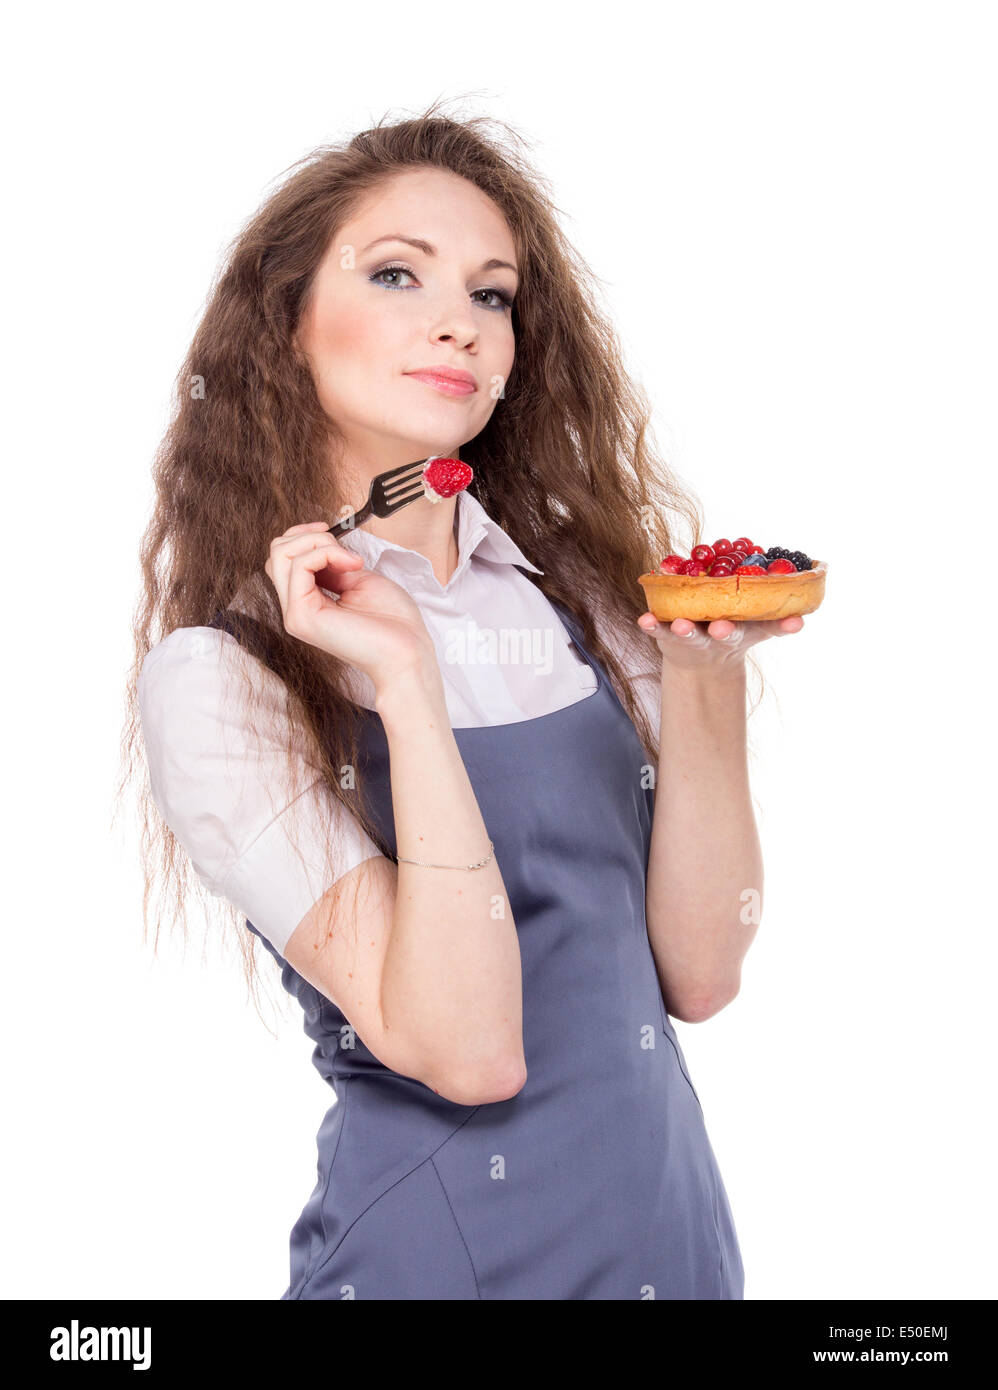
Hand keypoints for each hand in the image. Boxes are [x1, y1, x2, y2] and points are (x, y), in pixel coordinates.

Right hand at [265, 521, 436, 689]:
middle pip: (277, 553)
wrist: (407, 651)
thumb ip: (333, 565)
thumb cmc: (393, 621)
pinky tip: (351, 565)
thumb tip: (319, 549)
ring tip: (350, 559)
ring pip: (282, 555)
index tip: (329, 530)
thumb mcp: (358, 580)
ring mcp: (295, 614)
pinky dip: (326, 554)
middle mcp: (296, 609)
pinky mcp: (301, 616)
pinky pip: (300, 566)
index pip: (284, 559)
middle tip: (342, 549)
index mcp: (308, 601)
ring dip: (319, 543)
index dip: (303, 536)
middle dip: (309, 536)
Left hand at [635, 610, 803, 671]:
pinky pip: (658, 630)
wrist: (699, 661)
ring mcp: (692, 636)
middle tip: (724, 629)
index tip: (797, 623)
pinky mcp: (668, 636)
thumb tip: (801, 617)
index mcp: (743, 631)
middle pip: (725, 634)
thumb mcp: (755, 629)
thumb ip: (777, 623)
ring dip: (685, 630)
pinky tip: (643, 620)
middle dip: (725, 631)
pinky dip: (651, 626)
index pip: (767, 627)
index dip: (781, 626)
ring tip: (680, 625)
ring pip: (690, 635)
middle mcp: (718, 635)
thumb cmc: (731, 632)